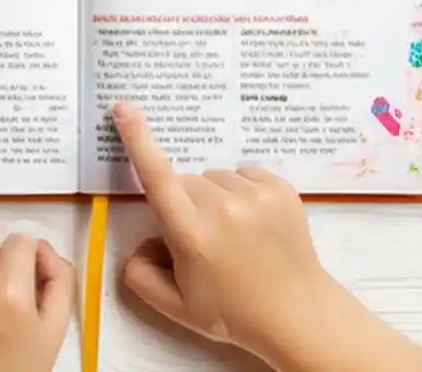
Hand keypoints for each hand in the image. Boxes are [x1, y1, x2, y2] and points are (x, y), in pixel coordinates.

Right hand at [113, 102, 421, 371]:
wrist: (296, 313)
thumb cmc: (231, 312)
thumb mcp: (175, 306)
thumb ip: (140, 274)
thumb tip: (139, 243)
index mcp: (191, 235)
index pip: (157, 178)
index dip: (137, 140)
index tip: (124, 108)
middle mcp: (222, 208)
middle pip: (185, 182)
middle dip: (183, 203)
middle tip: (201, 239)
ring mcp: (255, 196)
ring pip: (214, 177)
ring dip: (214, 197)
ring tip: (231, 233)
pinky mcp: (280, 189)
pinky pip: (245, 174)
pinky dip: (241, 192)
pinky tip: (251, 223)